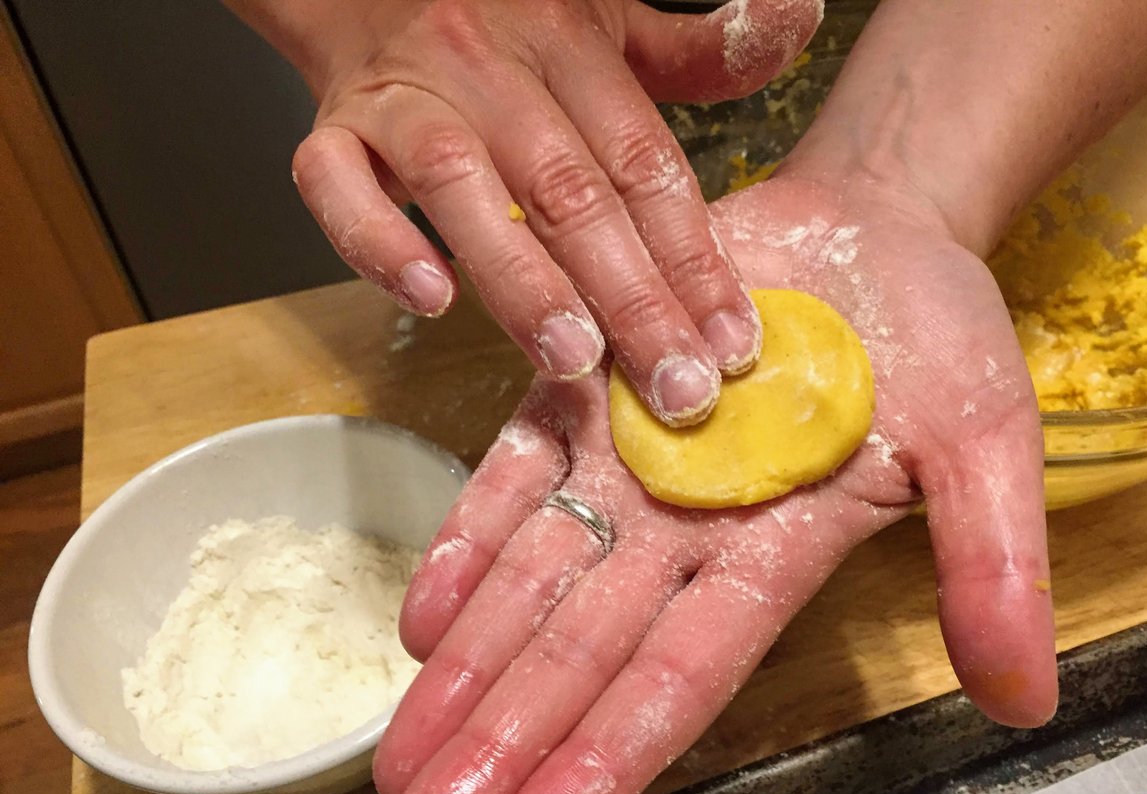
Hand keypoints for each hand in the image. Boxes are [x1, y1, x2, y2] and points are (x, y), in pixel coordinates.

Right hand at [232, 0, 822, 423]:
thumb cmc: (505, 20)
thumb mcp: (610, 22)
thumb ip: (696, 50)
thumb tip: (795, 23)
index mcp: (569, 42)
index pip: (644, 163)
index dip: (693, 257)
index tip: (730, 342)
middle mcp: (489, 68)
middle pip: (569, 190)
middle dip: (629, 298)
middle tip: (672, 385)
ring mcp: (405, 99)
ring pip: (464, 188)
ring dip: (521, 281)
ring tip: (572, 361)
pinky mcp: (332, 130)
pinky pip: (336, 185)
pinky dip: (378, 241)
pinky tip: (430, 298)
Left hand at [366, 172, 1057, 793]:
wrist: (868, 224)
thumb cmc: (936, 333)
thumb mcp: (986, 440)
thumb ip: (991, 562)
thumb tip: (1023, 697)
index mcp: (772, 556)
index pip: (674, 683)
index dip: (598, 767)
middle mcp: (682, 528)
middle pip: (575, 658)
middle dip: (493, 755)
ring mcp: (626, 459)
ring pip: (529, 583)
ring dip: (461, 673)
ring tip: (397, 763)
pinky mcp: (587, 384)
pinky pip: (516, 472)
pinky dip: (466, 537)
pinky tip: (421, 617)